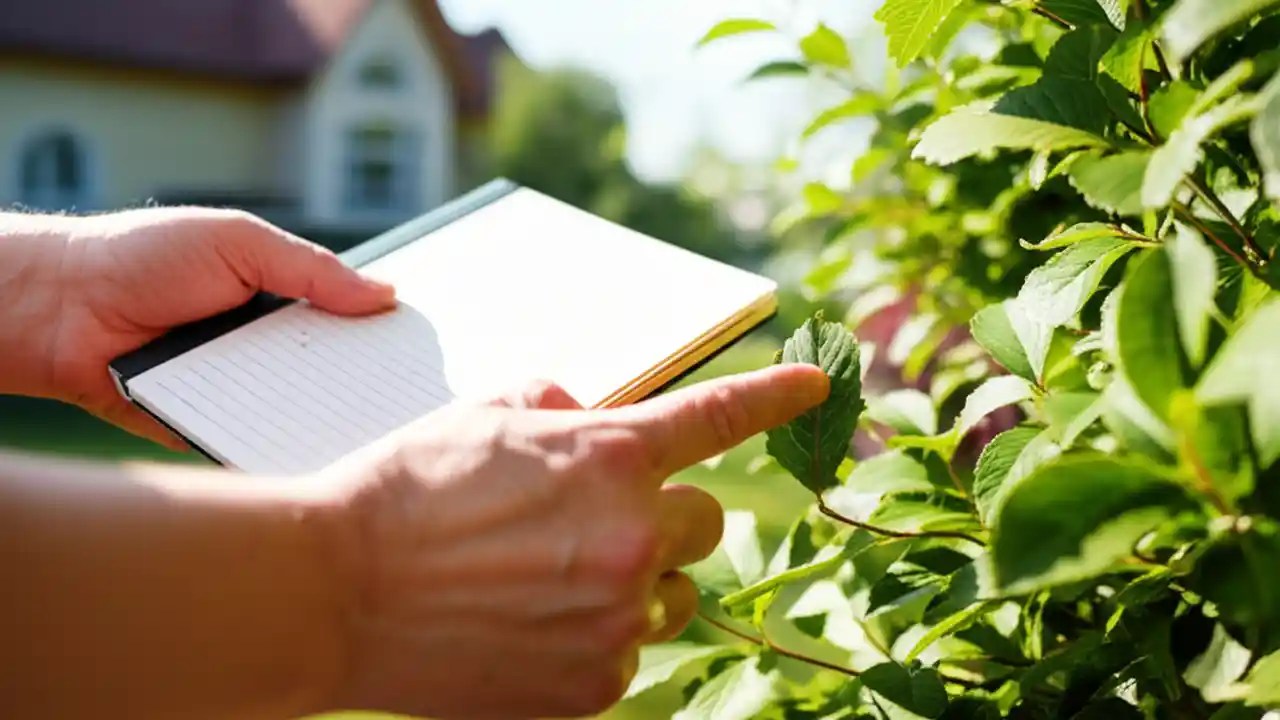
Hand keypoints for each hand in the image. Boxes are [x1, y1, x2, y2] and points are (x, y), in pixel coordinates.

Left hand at [42, 209, 394, 446]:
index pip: (345, 325)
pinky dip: (273, 444)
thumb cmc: (144, 257)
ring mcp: (235, 391)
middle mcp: (262, 350)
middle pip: (329, 375)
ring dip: (324, 418)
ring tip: (371, 430)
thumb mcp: (239, 242)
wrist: (62, 305)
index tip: (424, 355)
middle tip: (411, 399)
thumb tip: (386, 294)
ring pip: (295, 412)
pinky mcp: (205, 427)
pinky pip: (249, 441)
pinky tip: (310, 450)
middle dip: (364, 386)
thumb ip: (312, 269)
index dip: (381, 337)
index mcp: (278, 303)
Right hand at [310, 364, 827, 718]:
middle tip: (588, 523)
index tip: (814, 381)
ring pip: (672, 596)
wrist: (334, 589)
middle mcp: (631, 536)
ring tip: (552, 582)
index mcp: (608, 456)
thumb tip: (582, 414)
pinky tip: (527, 625)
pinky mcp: (593, 683)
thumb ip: (555, 406)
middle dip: (658, 516)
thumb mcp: (482, 417)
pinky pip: (626, 651)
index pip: (717, 416)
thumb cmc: (402, 493)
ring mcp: (616, 617)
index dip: (775, 394)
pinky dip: (592, 637)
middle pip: (703, 524)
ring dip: (635, 583)